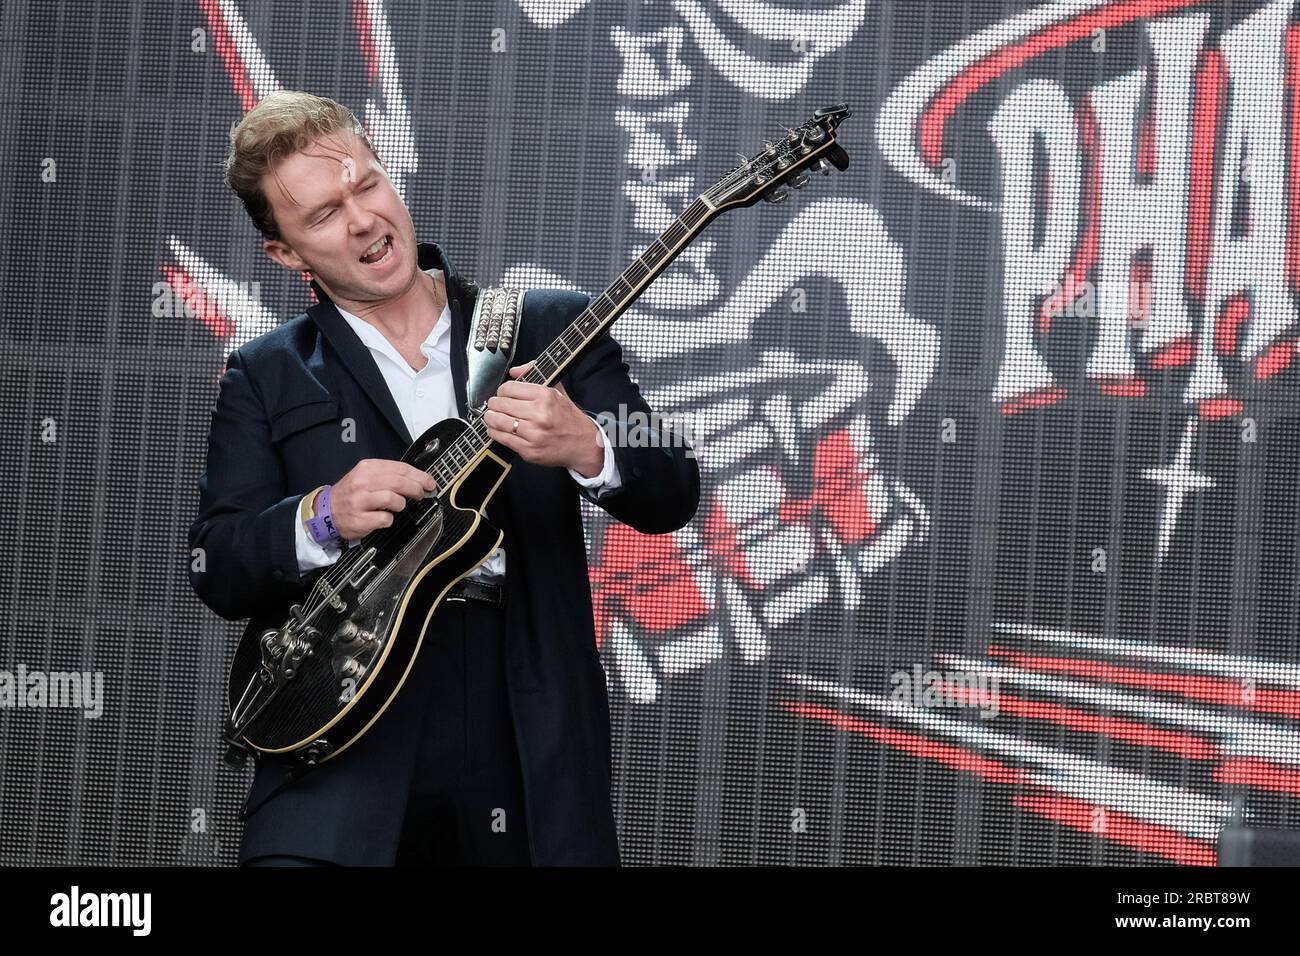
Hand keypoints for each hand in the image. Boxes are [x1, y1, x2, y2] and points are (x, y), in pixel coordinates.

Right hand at [327, 459, 436, 541]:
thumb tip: (418, 479)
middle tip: (422, 494)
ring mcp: (360, 501)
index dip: (419, 476)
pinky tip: (384, 517)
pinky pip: (385, 518)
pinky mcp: (360, 519)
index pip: (400, 468)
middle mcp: (363, 483)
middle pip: (399, 482)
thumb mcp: (366, 475)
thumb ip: (389, 475)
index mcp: (366, 468)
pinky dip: (389, 519)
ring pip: (394, 499)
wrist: (326, 511)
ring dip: (401, 504)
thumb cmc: (350, 494)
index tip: (429, 482)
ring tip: (398, 505)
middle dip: (416, 488)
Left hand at [483, 361, 604, 474]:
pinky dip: (494, 432)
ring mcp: (533, 433)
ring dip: (490, 418)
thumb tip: (514, 371)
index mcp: (545, 396)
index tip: (502, 393)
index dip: (501, 390)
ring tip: (491, 416)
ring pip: (498, 421)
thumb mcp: (557, 390)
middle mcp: (539, 414)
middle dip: (493, 404)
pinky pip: (502, 438)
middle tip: (493, 405)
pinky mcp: (529, 450)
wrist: (584, 444)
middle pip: (501, 404)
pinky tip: (495, 429)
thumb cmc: (569, 418)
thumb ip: (535, 374)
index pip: (510, 388)